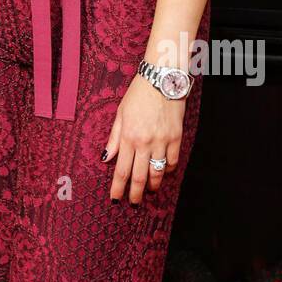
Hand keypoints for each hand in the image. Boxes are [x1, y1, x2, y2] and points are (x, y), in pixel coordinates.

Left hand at [103, 75, 184, 203]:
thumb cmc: (138, 94)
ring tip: (149, 190)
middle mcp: (144, 142)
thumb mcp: (120, 113)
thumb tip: (105, 158)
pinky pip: (172, 161)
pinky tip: (163, 172)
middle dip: (135, 193)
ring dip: (153, 185)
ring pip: (157, 172)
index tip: (115, 199)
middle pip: (138, 176)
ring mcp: (162, 141)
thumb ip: (114, 138)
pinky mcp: (176, 137)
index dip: (118, 188)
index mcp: (128, 136)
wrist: (162, 79)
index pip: (121, 170)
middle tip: (133, 203)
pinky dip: (168, 169)